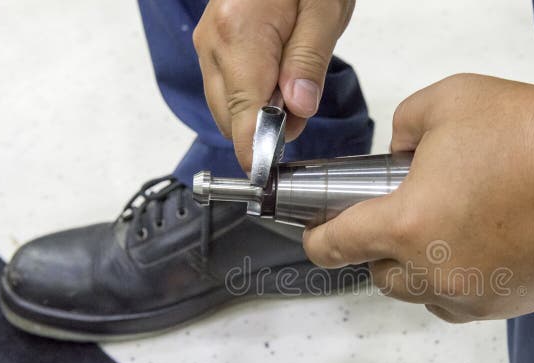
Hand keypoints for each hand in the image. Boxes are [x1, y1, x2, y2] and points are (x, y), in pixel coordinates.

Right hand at [193, 0, 354, 170]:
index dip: (257, 153)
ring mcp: (208, 41)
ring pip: (227, 105)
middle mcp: (214, 41)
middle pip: (230, 118)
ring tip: (293, 82)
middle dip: (266, 129)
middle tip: (303, 107)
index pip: (241, 119)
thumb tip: (297, 111)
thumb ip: (308, 64)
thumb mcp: (325, 12)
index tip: (270, 176)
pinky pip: (227, 86)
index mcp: (240, 36)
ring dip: (259, 111)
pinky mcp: (212, 41)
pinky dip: (251, 94)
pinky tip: (277, 75)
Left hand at [303, 74, 533, 322]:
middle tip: (403, 220)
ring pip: (424, 296)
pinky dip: (463, 282)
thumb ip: (403, 129)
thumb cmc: (531, 133)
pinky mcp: (512, 304)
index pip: (337, 247)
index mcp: (408, 225)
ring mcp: (476, 295)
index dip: (319, 240)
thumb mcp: (445, 105)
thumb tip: (401, 156)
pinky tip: (483, 248)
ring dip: (422, 271)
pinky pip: (467, 302)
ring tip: (448, 232)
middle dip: (381, 252)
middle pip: (381, 278)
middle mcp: (436, 271)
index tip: (319, 236)